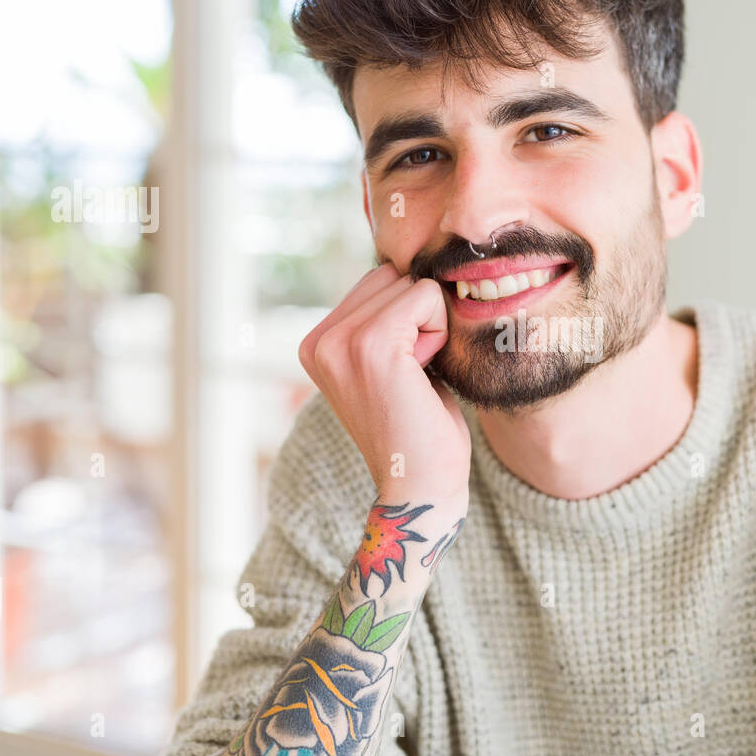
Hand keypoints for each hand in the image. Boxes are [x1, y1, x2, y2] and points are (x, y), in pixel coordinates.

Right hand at [298, 262, 470, 505]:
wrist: (421, 485)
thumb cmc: (418, 427)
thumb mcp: (388, 364)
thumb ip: (384, 320)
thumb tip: (409, 270)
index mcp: (315, 343)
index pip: (377, 282)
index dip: (406, 320)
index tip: (401, 372)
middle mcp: (318, 340)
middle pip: (392, 277)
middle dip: (417, 319)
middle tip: (411, 377)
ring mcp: (340, 343)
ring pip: (410, 284)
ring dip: (430, 327)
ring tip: (415, 378)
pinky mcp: (371, 346)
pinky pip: (425, 297)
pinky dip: (440, 331)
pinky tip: (424, 375)